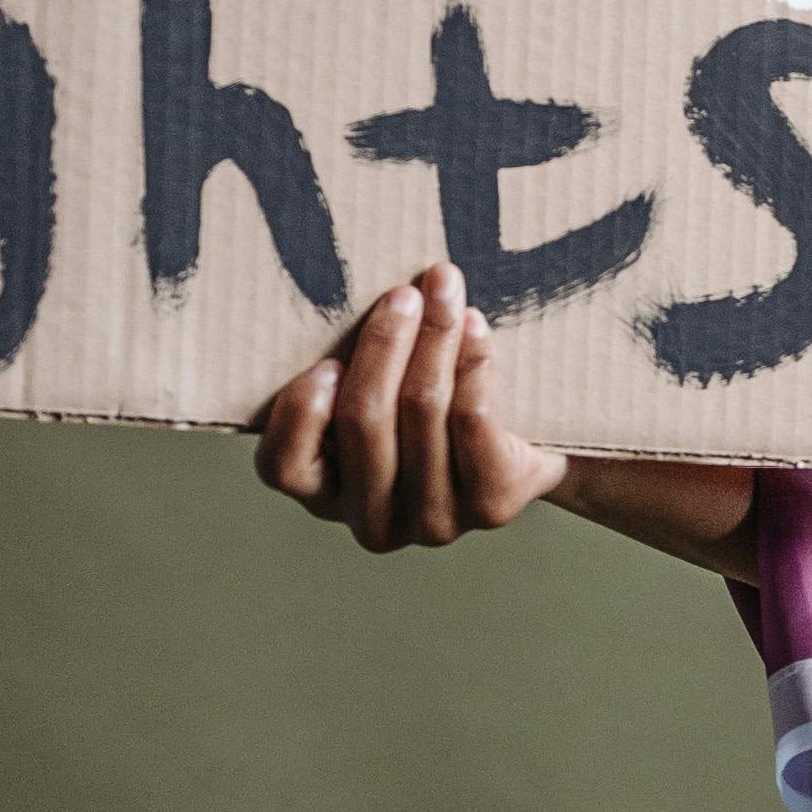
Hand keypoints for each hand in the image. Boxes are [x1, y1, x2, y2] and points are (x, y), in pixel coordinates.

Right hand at [248, 268, 568, 549]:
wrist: (528, 454)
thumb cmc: (428, 413)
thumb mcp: (375, 398)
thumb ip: (346, 371)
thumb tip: (346, 293)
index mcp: (325, 497)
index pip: (283, 467)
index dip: (300, 412)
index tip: (329, 360)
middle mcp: (372, 522)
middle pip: (363, 418)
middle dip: (385, 343)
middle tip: (404, 293)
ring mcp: (432, 521)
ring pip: (422, 408)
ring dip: (435, 336)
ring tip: (444, 288)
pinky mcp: (489, 505)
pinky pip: (472, 419)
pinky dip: (473, 362)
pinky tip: (476, 328)